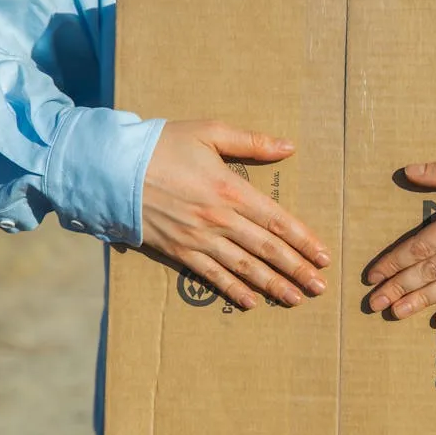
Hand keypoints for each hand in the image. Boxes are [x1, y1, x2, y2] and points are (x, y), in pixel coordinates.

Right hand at [142, 120, 330, 309]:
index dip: (304, 241)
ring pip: (244, 268)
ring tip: (296, 299)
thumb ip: (251, 142)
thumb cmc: (162, 145)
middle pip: (267, 250)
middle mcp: (219, 220)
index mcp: (231, 190)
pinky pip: (212, 276)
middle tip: (320, 287)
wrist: (111, 168)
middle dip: (297, 269)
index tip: (324, 257)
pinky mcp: (179, 251)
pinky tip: (253, 302)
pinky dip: (234, 290)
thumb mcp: (209, 132)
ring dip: (274, 285)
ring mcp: (199, 239)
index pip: (277, 222)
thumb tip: (289, 147)